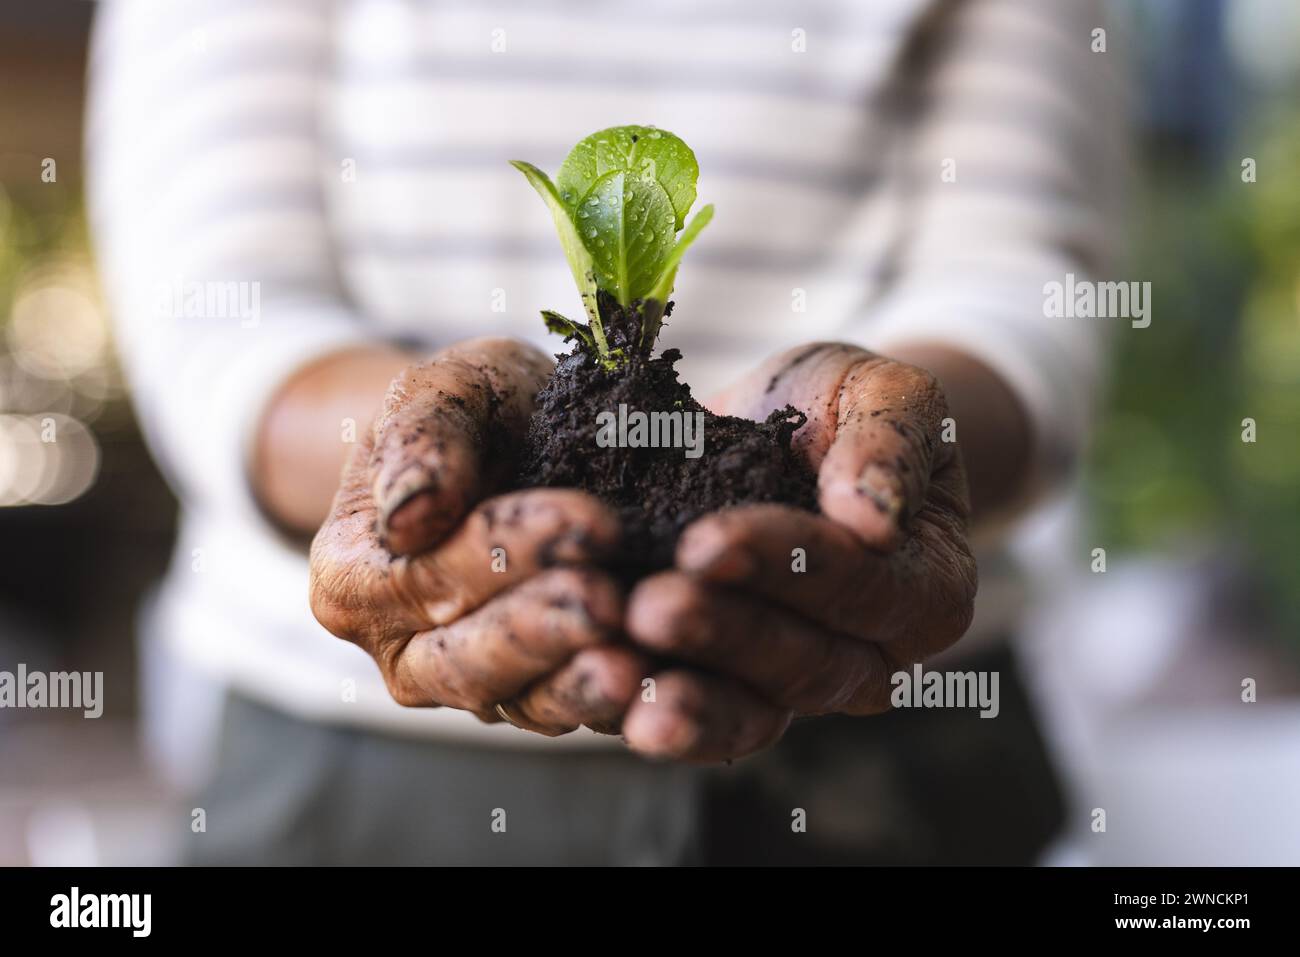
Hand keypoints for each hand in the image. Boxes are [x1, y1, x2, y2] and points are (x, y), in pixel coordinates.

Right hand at [309, 337, 652, 734]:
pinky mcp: (539, 698)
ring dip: (582, 685)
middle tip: (611, 602)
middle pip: (468, 658)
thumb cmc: (472, 410)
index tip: (588, 521)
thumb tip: (408, 514)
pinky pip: (576, 710)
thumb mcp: (444, 391)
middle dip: (544, 629)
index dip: (507, 550)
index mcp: (352, 578)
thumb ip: (422, 441)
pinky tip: (665, 677)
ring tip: (638, 666)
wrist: (519, 440)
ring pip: (525, 701)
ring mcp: (473, 685)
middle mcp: (403, 651)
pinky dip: (619, 700)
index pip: (428, 575)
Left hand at [620, 343, 977, 761]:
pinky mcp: (722, 688)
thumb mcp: (882, 392)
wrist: (781, 426)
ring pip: (746, 716)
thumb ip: (891, 442)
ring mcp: (792, 685)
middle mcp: (869, 659)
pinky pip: (689, 717)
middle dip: (722, 634)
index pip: (861, 587)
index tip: (707, 540)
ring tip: (615, 677)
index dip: (786, 566)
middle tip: (650, 606)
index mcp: (926, 591)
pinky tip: (593, 683)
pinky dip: (638, 707)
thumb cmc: (843, 407)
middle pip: (804, 665)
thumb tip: (876, 518)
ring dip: (679, 700)